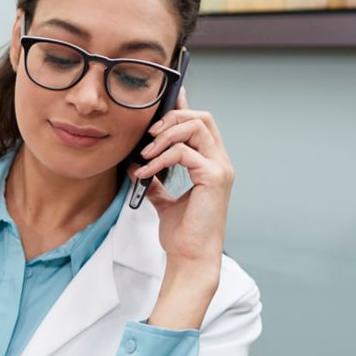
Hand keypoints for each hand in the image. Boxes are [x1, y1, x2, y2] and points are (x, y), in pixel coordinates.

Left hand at [128, 88, 231, 328]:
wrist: (190, 258)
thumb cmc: (182, 234)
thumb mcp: (164, 201)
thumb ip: (156, 181)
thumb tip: (135, 164)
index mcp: (211, 164)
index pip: (201, 124)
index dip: (183, 107)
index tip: (167, 97)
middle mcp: (220, 162)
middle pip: (202, 117)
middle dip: (171, 119)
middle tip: (148, 136)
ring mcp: (220, 168)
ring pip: (196, 127)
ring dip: (165, 136)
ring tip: (145, 156)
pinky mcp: (213, 178)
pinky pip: (184, 153)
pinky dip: (160, 160)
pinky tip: (144, 174)